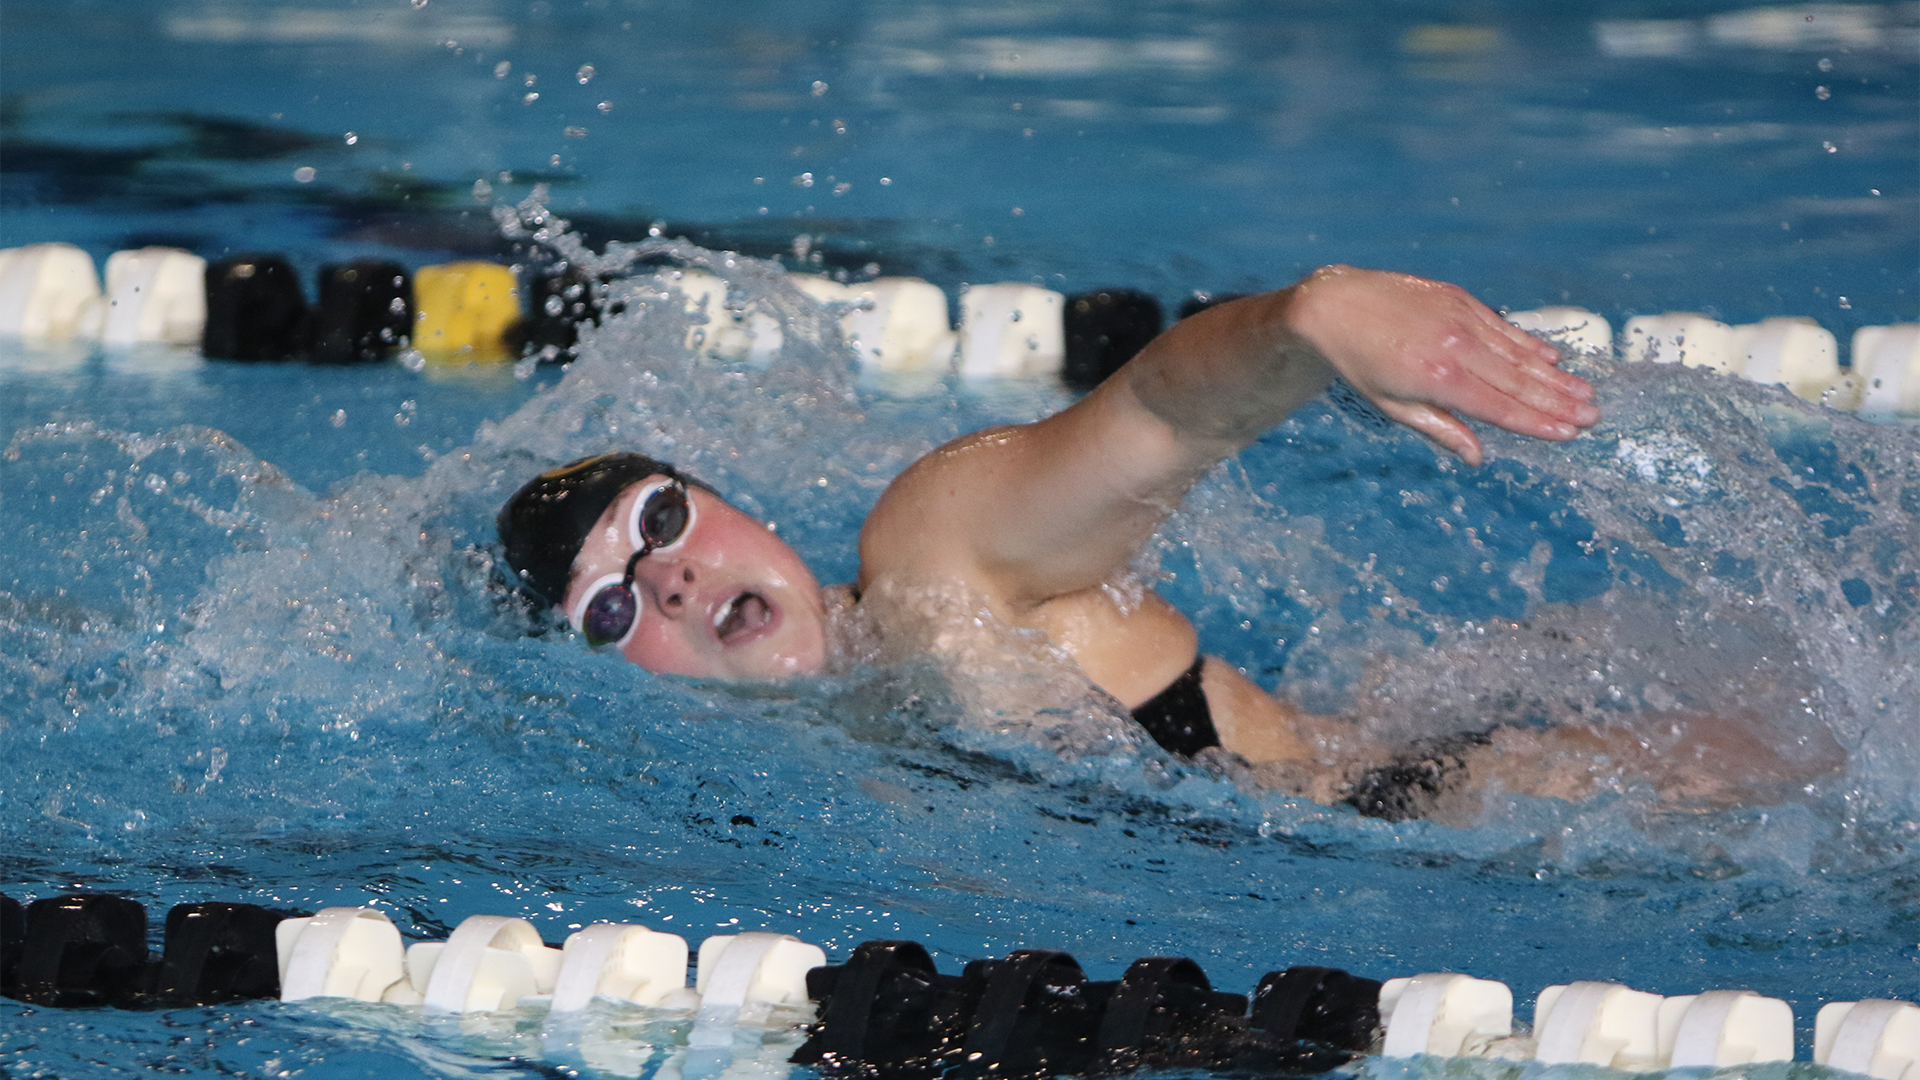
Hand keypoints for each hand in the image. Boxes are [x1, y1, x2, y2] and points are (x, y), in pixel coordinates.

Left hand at [1285, 266, 1600, 465]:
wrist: (1336, 306)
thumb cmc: (1360, 364)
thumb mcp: (1392, 406)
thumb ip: (1440, 429)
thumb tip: (1477, 458)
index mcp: (1438, 379)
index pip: (1500, 407)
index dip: (1537, 423)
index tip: (1569, 434)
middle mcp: (1455, 347)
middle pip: (1518, 381)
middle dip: (1559, 402)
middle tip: (1593, 416)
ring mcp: (1461, 319)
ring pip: (1517, 353)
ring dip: (1553, 376)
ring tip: (1585, 392)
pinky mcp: (1460, 299)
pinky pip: (1503, 328)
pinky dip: (1528, 345)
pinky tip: (1552, 359)